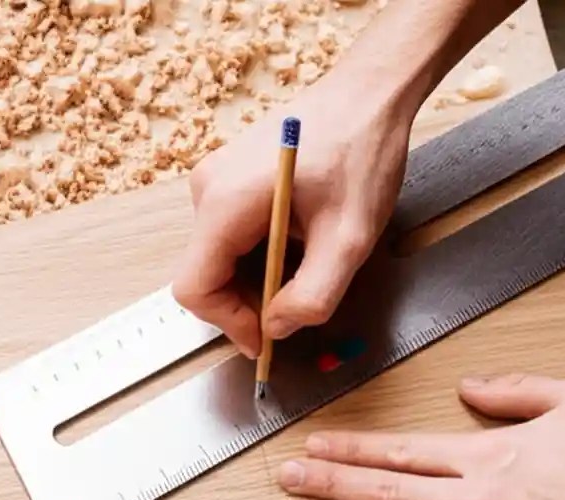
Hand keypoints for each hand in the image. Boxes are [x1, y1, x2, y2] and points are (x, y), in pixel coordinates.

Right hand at [171, 76, 415, 357]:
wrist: (370, 94)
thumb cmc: (361, 154)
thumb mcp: (349, 239)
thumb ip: (312, 295)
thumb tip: (277, 328)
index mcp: (225, 203)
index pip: (195, 288)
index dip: (229, 324)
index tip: (267, 339)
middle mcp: (208, 189)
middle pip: (206, 274)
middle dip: (246, 302)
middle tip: (297, 307)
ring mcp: (216, 179)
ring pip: (219, 256)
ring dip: (256, 277)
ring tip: (308, 263)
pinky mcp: (230, 176)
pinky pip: (231, 233)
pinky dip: (259, 253)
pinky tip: (300, 241)